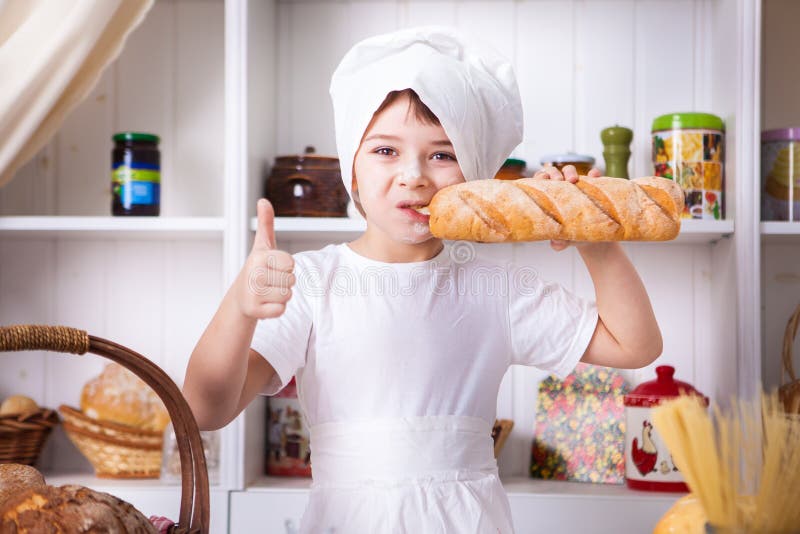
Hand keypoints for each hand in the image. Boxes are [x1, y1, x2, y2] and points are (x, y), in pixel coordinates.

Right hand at [236, 199, 294, 318]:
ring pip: (288, 296)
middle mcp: (254, 274)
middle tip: (269, 281)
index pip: (291, 263)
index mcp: (259, 257)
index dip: (286, 267)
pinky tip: (264, 303)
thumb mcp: (262, 245)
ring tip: (267, 291)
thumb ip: (265, 223)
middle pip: (291, 281)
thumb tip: (263, 200)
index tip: (273, 267)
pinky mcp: (255, 311)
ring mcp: (253, 293)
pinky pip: (281, 310)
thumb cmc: (257, 268)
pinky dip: (276, 309)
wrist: (240, 297)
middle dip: (284, 282)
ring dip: (281, 295)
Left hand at [533, 165, 602, 250]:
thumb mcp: (565, 241)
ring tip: (574, 180)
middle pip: (552, 172)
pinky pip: (593, 174)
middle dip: (554, 173)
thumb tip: (556, 244)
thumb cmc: (571, 236)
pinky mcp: (593, 186)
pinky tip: (595, 176)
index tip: (542, 180)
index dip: (539, 178)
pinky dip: (594, 173)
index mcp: (547, 197)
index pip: (539, 182)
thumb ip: (559, 242)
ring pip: (569, 170)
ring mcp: (576, 185)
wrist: (591, 239)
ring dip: (570, 171)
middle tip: (559, 180)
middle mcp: (560, 188)